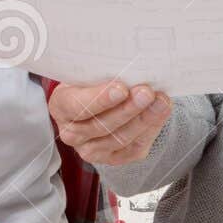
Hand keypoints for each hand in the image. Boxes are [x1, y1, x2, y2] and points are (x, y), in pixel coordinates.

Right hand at [49, 79, 170, 165]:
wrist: (105, 99)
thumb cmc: (96, 80)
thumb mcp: (91, 71)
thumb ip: (104, 70)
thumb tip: (129, 64)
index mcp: (61, 106)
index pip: (76, 106)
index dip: (99, 99)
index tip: (121, 88)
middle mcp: (72, 133)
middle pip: (100, 125)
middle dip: (127, 108)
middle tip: (146, 92)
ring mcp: (91, 150)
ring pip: (119, 139)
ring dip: (143, 119)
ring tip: (160, 102)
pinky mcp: (114, 158)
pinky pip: (134, 148)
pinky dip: (151, 129)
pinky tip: (161, 112)